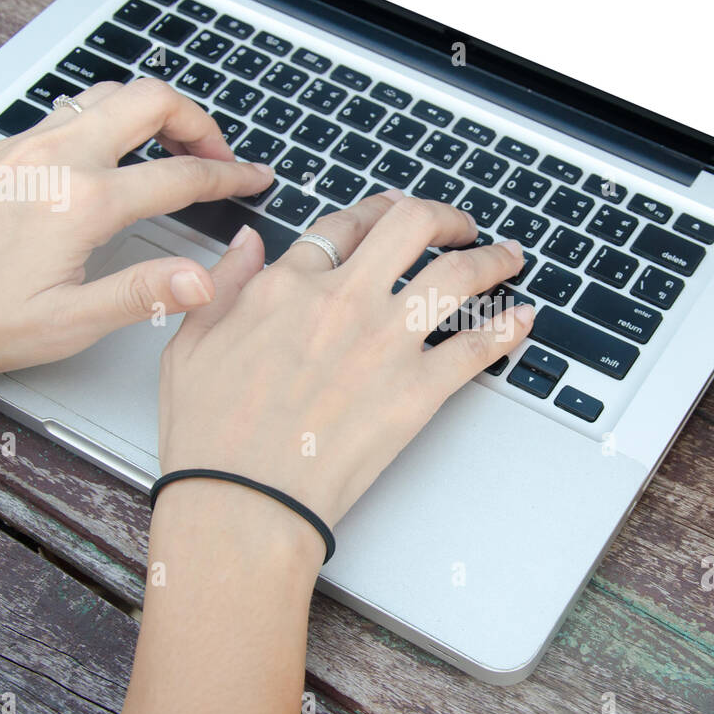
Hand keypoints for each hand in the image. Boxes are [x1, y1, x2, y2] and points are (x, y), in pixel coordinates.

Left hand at [0, 78, 272, 397]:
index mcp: (83, 203)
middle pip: (150, 101)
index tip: (255, 179)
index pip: (180, 174)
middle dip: (198, 120)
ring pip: (107, 95)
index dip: (230, 176)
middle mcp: (57, 159)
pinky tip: (109, 152)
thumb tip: (207, 277)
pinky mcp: (0, 151)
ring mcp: (24, 147)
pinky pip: (70, 109)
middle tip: (218, 154)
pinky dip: (110, 117)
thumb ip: (143, 293)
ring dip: (152, 111)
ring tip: (172, 145)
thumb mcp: (64, 324)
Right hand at [158, 189, 534, 532]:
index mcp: (289, 285)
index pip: (347, 224)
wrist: (242, 501)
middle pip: (413, 227)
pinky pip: (476, 348)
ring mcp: (386, 343)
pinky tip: (523, 319)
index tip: (394, 214)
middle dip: (446, 217)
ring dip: (492, 259)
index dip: (379, 211)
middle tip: (461, 226)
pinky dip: (507, 329)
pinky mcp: (417, 391)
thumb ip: (223, 285)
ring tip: (508, 258)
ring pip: (458, 276)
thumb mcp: (190, 344)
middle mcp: (343, 301)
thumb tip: (250, 244)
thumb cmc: (210, 436)